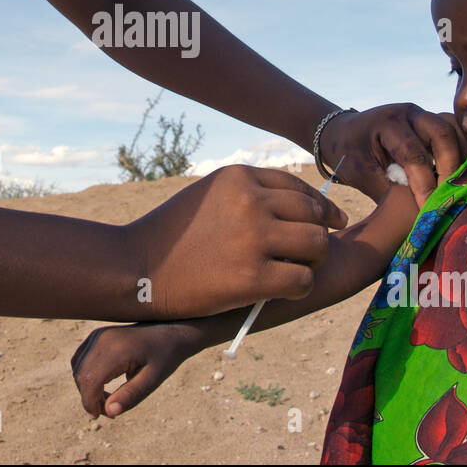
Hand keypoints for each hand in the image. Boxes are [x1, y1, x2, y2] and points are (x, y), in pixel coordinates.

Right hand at [70, 322, 199, 417]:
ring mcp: (98, 336)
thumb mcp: (153, 379)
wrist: (169, 331)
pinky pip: (81, 360)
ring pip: (78, 368)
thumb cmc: (164, 356)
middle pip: (81, 375)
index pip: (90, 379)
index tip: (99, 416)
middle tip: (109, 412)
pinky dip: (86, 376)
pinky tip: (102, 386)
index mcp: (117, 349)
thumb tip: (109, 412)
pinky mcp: (97, 336)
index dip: (90, 402)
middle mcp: (102, 339)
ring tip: (108, 400)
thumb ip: (131, 395)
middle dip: (89, 398)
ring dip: (87, 388)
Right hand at [126, 165, 347, 318]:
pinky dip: (300, 286)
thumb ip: (249, 192)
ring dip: (314, 260)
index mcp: (239, 177)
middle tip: (311, 252)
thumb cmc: (172, 233)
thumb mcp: (209, 194)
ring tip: (297, 270)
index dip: (320, 206)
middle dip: (320, 233)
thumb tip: (303, 203)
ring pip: (317, 244)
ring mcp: (252, 239)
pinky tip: (284, 289)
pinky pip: (303, 279)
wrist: (136, 267)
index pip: (300, 187)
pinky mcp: (251, 278)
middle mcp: (250, 201)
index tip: (331, 221)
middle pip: (314, 214)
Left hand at [320, 105, 466, 204]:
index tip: (430, 210)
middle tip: (451, 197)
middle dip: (451, 168)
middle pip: (442, 134)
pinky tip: (461, 174)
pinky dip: (462, 151)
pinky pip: (456, 132)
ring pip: (454, 129)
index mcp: (387, 124)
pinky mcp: (432, 122)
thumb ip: (391, 191)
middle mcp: (409, 113)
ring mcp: (423, 115)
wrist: (343, 133)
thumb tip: (421, 213)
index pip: (413, 155)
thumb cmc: (350, 155)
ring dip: (462, 157)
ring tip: (461, 186)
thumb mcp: (363, 175)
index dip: (425, 184)